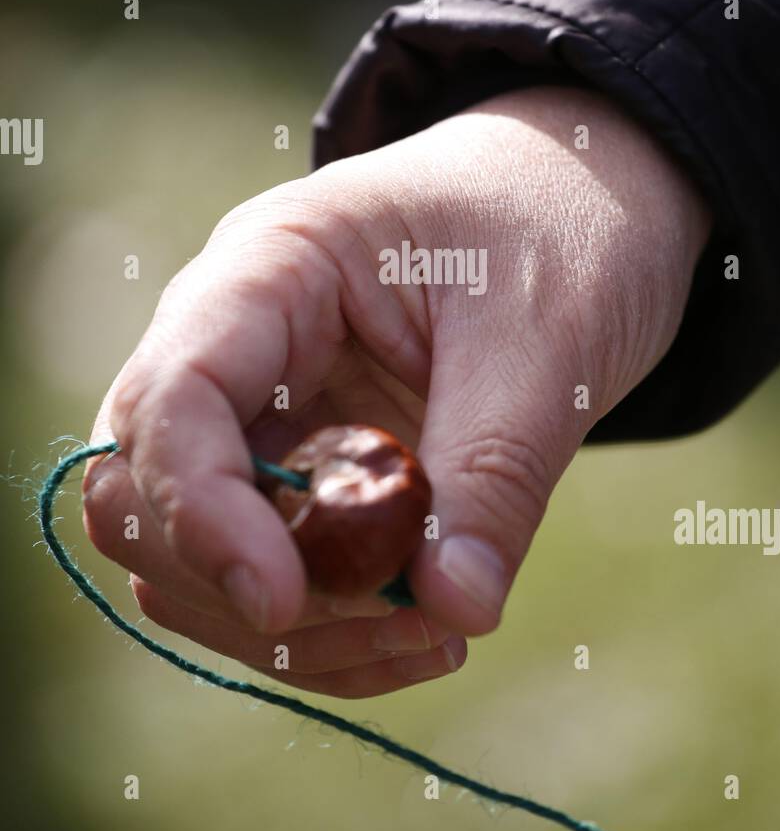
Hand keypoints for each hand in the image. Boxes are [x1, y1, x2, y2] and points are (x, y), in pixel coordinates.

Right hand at [82, 84, 709, 697]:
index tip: (283, 601)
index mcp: (272, 266)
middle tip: (393, 616)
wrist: (590, 199)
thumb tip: (453, 609)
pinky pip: (267, 575)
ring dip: (291, 629)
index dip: (199, 511)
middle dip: (237, 583)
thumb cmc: (560, 228)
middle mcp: (234, 342)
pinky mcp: (299, 472)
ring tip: (434, 631)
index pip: (173, 396)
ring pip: (187, 557)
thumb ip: (495, 473)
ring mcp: (258, 412)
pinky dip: (328, 632)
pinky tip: (431, 629)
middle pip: (138, 490)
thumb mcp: (547, 342)